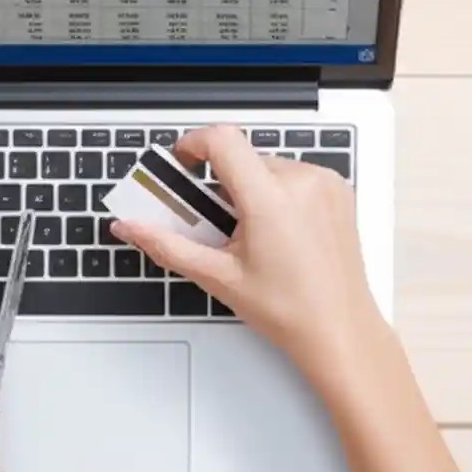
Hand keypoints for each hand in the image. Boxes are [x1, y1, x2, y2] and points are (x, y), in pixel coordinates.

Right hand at [112, 125, 389, 373]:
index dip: (192, 144)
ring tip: (250, 235)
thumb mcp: (218, 276)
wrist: (339, 330)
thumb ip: (167, 245)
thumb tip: (131, 227)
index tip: (182, 161)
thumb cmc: (290, 311)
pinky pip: (295, 176)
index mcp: (270, 200)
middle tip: (214, 223)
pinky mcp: (338, 191)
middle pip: (241, 158)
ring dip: (249, 189)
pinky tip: (277, 231)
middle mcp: (302, 183)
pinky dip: (277, 194)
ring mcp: (325, 185)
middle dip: (220, 184)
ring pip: (267, 166)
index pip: (222, 141)